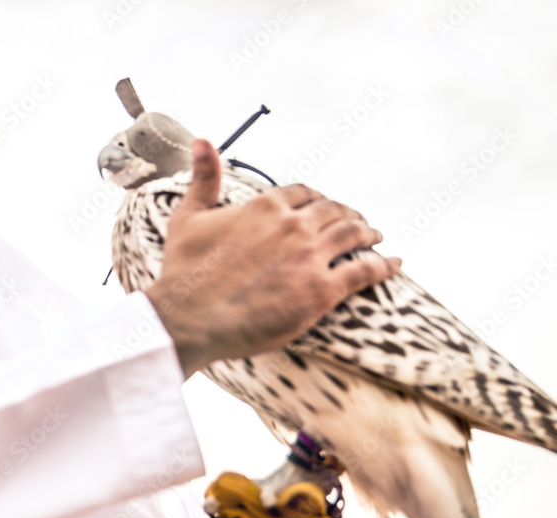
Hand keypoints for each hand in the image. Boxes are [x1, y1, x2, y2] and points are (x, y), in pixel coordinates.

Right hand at [144, 139, 400, 377]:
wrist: (190, 317)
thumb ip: (203, 178)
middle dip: (347, 215)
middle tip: (357, 223)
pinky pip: (364, 271)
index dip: (315, 199)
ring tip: (376, 237)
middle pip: (333, 211)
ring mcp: (310, 256)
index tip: (322, 206)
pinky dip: (383, 265)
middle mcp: (293, 224)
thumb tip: (202, 139)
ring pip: (353, 235)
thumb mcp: (189, 217)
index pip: (302, 193)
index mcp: (264, 205)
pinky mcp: (322, 290)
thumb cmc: (184, 271)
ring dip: (368, 233)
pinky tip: (394, 263)